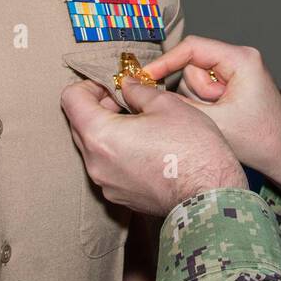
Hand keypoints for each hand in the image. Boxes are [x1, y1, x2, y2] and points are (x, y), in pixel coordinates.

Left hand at [60, 78, 248, 217]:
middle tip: (129, 99)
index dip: (89, 84)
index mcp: (100, 135)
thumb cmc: (192, 149)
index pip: (71, 99)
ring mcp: (106, 184)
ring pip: (94, 147)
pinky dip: (118, 152)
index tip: (111, 84)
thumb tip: (126, 84)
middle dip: (100, 106)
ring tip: (141, 124)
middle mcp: (95, 163)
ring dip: (109, 130)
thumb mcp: (166, 104)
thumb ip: (137, 90)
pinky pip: (108, 167)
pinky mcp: (119, 197)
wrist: (210, 196)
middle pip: (79, 124)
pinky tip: (147, 147)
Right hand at [144, 36, 280, 197]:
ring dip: (202, 103)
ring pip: (198, 81)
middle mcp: (241, 60)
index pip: (192, 48)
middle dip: (196, 93)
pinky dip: (207, 106)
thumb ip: (178, 103)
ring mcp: (239, 73)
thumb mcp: (213, 121)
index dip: (166, 62)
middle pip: (194, 66)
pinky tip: (223, 120)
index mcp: (241, 59)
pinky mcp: (236, 87)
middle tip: (214, 112)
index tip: (146, 76)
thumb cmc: (261, 141)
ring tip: (223, 119)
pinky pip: (207, 91)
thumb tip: (148, 91)